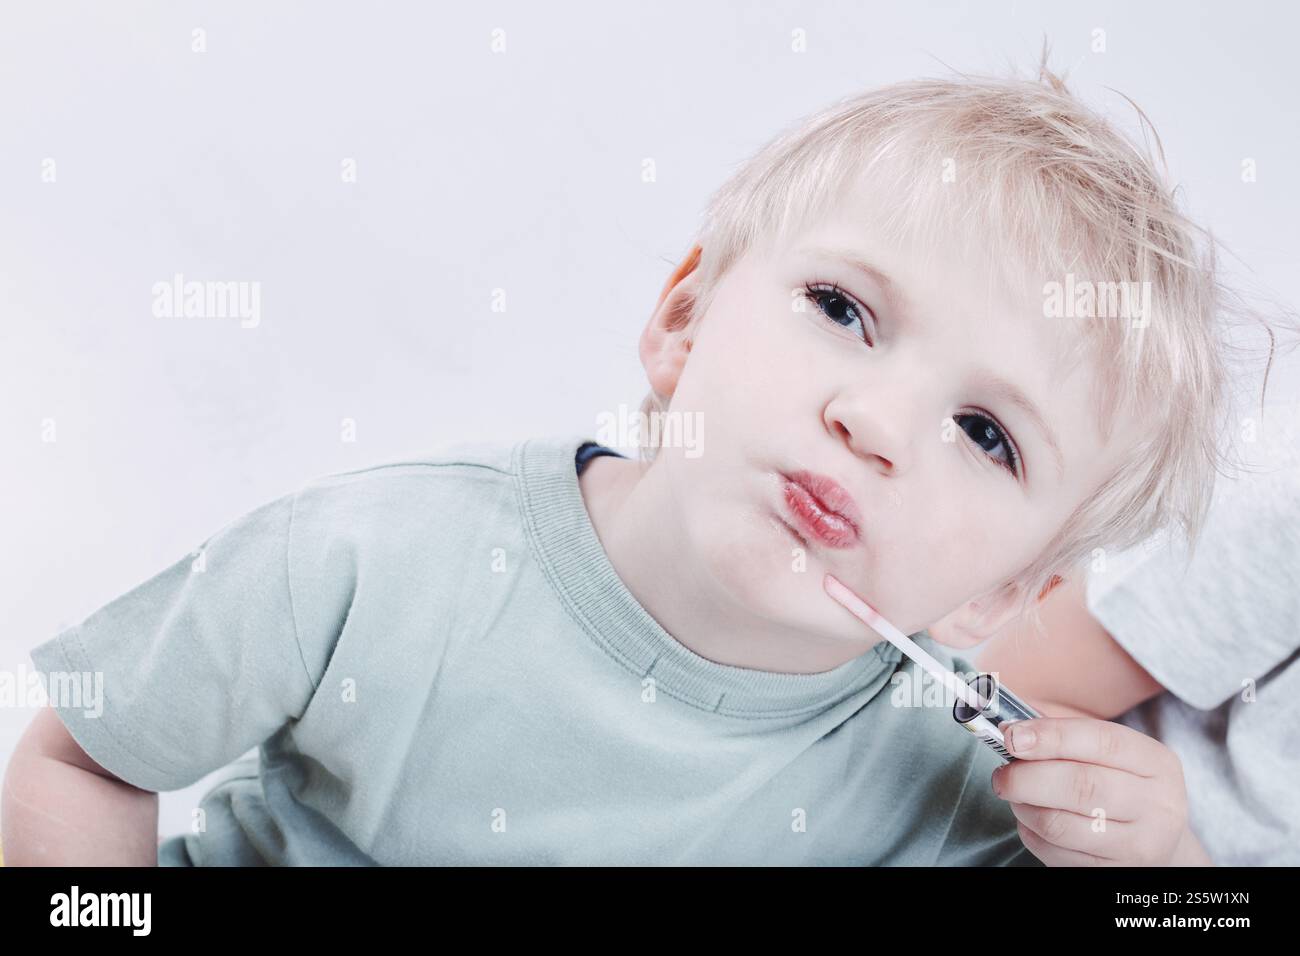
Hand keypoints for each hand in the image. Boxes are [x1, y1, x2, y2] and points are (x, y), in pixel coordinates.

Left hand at [990, 716, 1210, 865]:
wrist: (1157, 841)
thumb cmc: (1120, 785)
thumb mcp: (1110, 754)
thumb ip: (1065, 735)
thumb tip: (1011, 727)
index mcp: (1156, 763)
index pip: (1101, 741)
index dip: (1050, 737)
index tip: (1012, 736)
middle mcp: (1156, 805)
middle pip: (1079, 786)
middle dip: (1026, 777)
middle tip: (1003, 774)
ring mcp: (1139, 845)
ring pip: (1059, 825)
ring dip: (1023, 807)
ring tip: (1015, 795)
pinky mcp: (1113, 872)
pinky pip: (1054, 853)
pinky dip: (1031, 833)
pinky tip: (1032, 819)